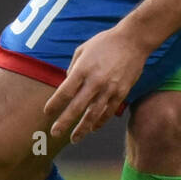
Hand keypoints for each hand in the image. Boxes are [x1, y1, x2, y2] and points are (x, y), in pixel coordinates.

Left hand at [43, 26, 148, 143]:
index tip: (47, 112)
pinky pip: (109, 111)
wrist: (133, 40)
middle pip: (76, 107)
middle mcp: (95, 81)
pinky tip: (93, 128)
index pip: (65, 92)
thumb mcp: (83, 50)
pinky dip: (100, 122)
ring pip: (93, 114)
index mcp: (83, 69)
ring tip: (74, 138)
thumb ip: (73, 68)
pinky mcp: (122, 92)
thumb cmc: (105, 43)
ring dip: (83, 129)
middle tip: (55, 133)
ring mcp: (109, 88)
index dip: (55, 104)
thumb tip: (68, 85)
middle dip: (64, 122)